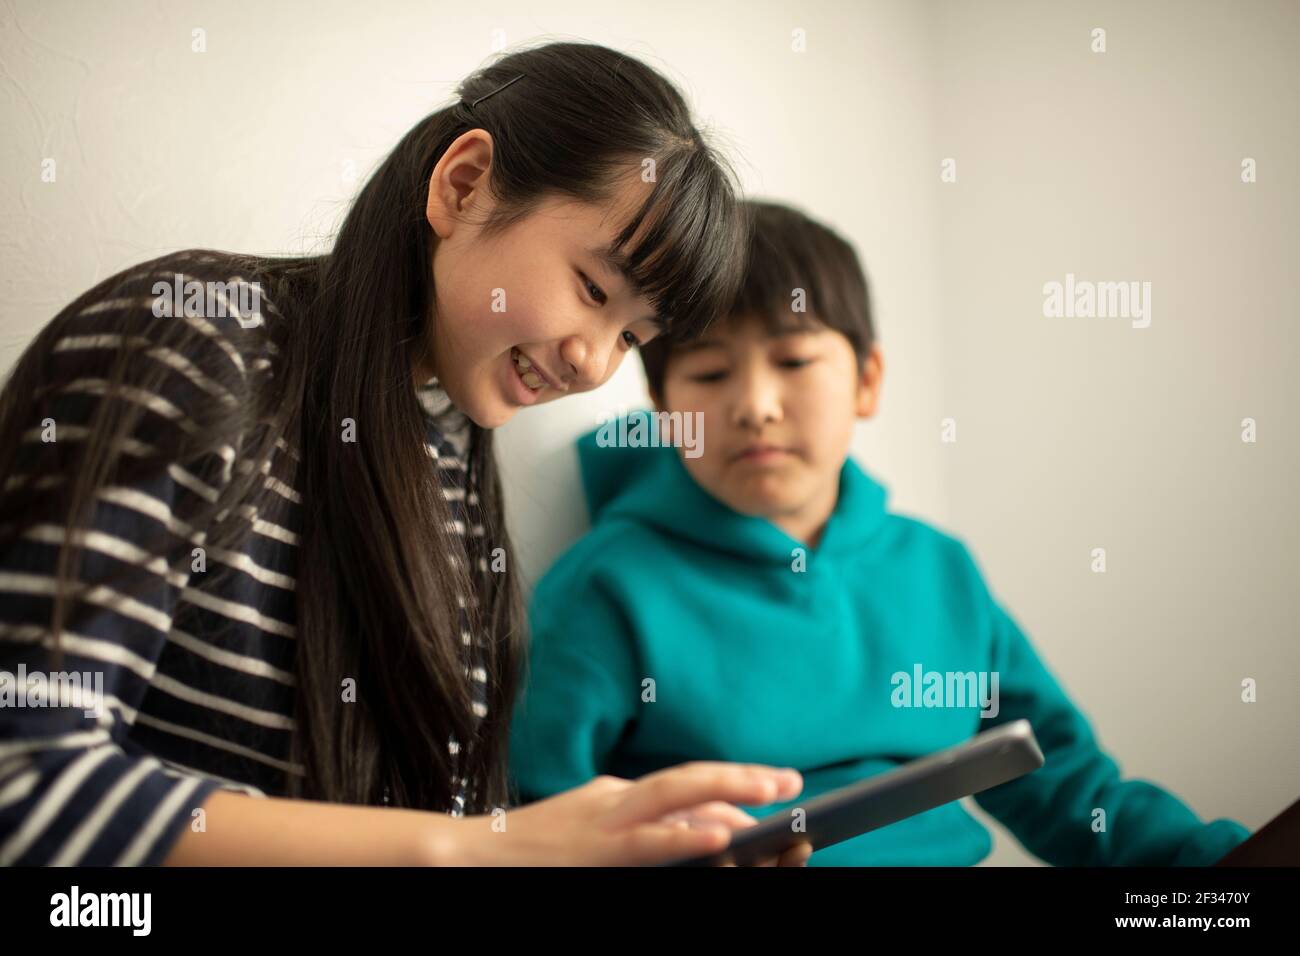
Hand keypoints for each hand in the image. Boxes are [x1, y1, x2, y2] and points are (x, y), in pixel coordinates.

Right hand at [449, 762, 802, 865]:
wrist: (471, 856)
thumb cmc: (533, 846)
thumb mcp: (591, 822)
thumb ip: (640, 820)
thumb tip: (698, 819)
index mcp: (618, 795)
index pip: (686, 783)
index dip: (733, 785)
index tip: (773, 791)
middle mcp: (616, 800)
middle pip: (690, 778)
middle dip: (743, 777)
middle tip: (790, 782)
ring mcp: (604, 821)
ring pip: (674, 794)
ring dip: (728, 791)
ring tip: (772, 796)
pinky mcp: (594, 849)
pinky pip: (647, 841)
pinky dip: (685, 833)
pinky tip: (721, 832)